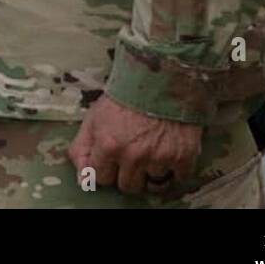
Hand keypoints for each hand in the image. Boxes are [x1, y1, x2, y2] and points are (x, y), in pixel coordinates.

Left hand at [67, 95, 201, 194]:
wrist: (161, 77)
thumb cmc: (126, 94)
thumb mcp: (95, 115)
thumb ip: (82, 146)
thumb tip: (81, 176)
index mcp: (108, 145)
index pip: (101, 179)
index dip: (105, 169)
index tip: (111, 161)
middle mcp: (133, 155)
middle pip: (127, 186)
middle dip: (127, 173)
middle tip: (133, 154)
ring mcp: (159, 158)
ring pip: (153, 184)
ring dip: (151, 171)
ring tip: (151, 151)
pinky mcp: (183, 157)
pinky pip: (178, 178)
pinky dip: (175, 169)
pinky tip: (169, 151)